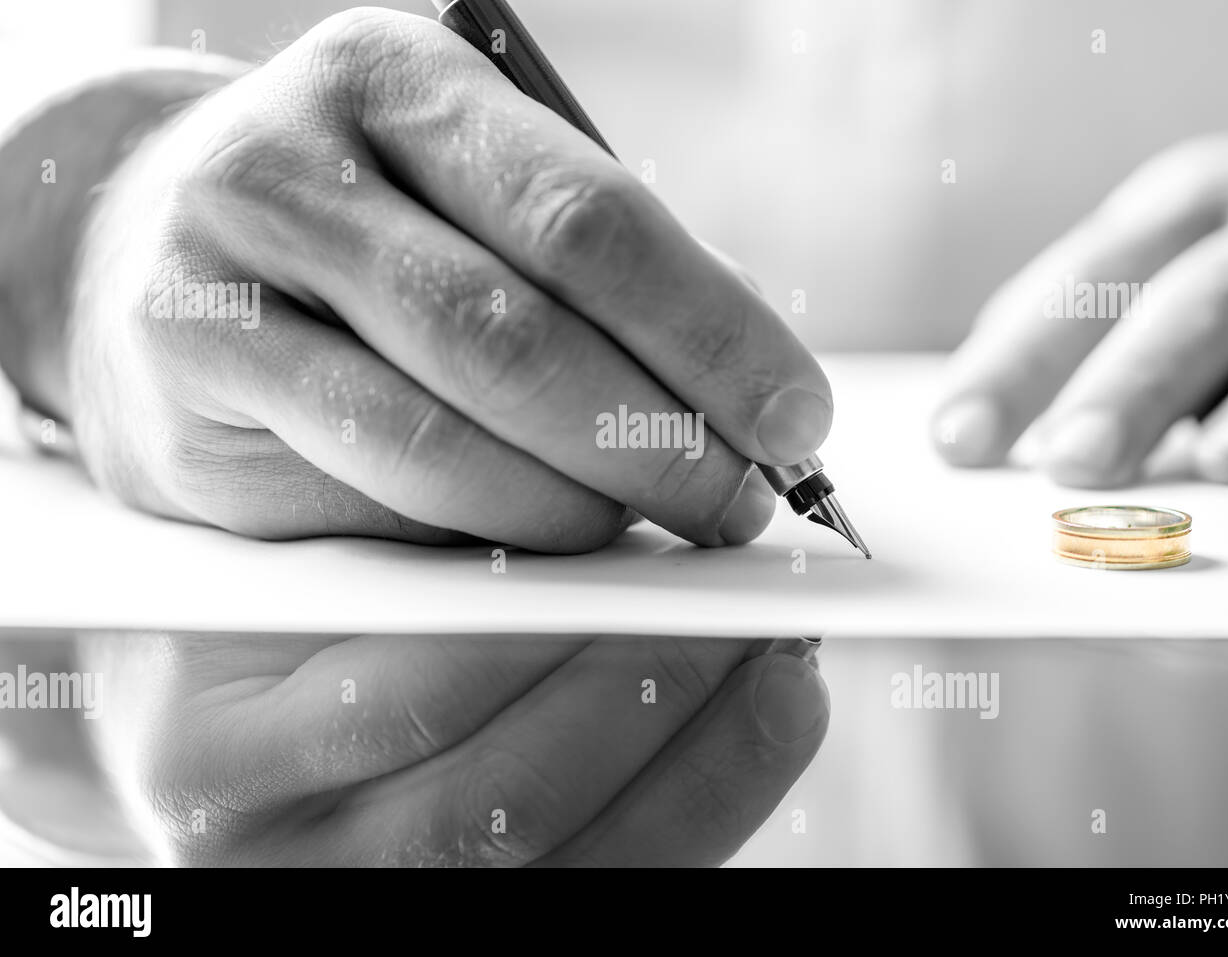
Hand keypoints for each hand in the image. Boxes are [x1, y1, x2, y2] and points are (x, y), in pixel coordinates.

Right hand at [68, 8, 832, 550]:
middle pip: (512, 332)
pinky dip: (474, 533)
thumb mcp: (478, 203)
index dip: (711, 333)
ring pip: (434, 430)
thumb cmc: (373, 232)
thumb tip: (750, 402)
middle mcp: (291, 164)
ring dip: (570, 506)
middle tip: (737, 506)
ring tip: (649, 535)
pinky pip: (362, 492)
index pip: (589, 219)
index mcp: (400, 82)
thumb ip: (602, 282)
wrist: (150, 253)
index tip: (798, 423)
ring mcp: (217, 277)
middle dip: (651, 440)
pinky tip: (537, 547)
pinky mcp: (187, 394)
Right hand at [79, 632, 828, 865]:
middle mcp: (275, 865)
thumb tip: (619, 537)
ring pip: (558, 870)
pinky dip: (692, 817)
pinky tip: (752, 738)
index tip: (681, 565)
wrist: (186, 725)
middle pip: (503, 804)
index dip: (570, 633)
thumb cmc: (255, 620)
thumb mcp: (299, 565)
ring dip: (698, 766)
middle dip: (656, 697)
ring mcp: (350, 912)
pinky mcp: (435, 930)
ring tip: (780, 668)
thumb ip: (423, 557)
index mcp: (216, 754)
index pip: (422, 695)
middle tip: (759, 610)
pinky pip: (592, 893)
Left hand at [932, 99, 1227, 489]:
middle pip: (1192, 300)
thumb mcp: (1161, 271)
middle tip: (1072, 461)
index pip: (1084, 282)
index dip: (1018, 362)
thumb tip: (971, 423)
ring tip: (1219, 461)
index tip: (956, 438)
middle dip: (1131, 383)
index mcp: (1184, 209)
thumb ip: (1082, 332)